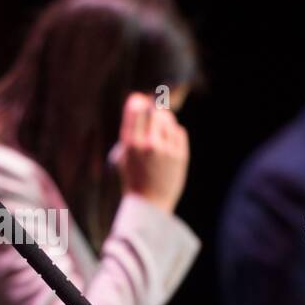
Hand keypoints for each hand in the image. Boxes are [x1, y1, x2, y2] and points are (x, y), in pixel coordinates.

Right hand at [117, 91, 189, 213]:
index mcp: (130, 144)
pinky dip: (174, 135)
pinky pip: (179, 131)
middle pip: (154, 111)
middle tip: (152, 117)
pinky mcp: (180, 156)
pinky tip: (168, 147)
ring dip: (165, 123)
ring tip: (160, 137)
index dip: (138, 101)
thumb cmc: (133, 178)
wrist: (149, 204)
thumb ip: (130, 130)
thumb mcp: (123, 155)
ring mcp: (166, 150)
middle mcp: (148, 145)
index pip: (136, 108)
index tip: (139, 102)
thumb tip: (139, 100)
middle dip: (153, 111)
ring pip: (169, 120)